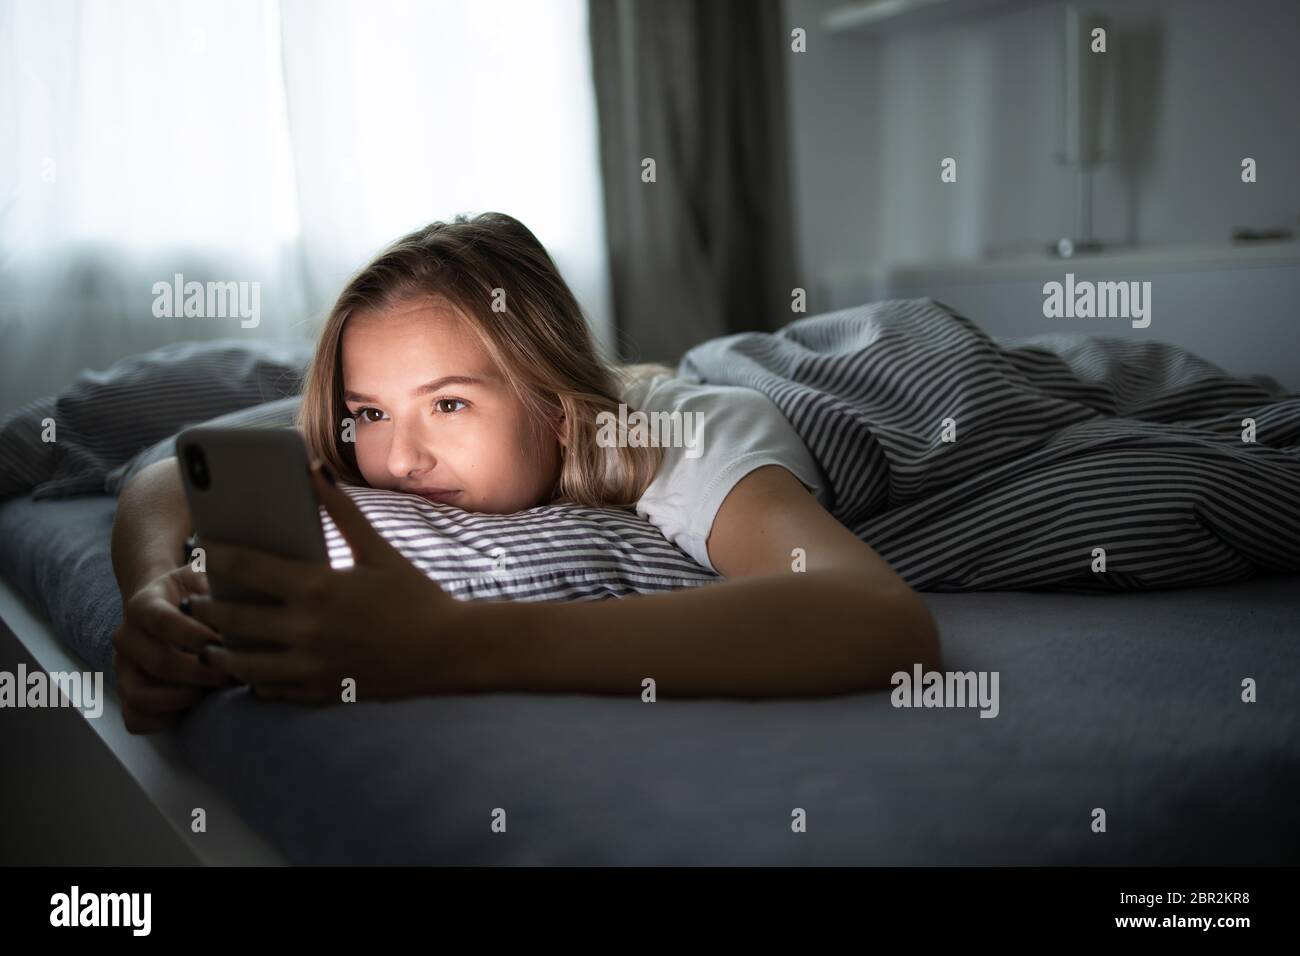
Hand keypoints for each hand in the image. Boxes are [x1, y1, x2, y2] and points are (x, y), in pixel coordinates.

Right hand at [112, 565, 232, 733]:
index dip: (194, 635)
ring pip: (141, 695)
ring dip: (181, 698)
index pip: (163, 621)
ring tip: (211, 692)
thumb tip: (237, 597)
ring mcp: (123, 668)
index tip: (224, 642)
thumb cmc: (191, 592)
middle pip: (158, 662)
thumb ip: (215, 580)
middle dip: (200, 673)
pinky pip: (136, 718)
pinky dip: (165, 719)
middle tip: (230, 675)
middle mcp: (126, 637)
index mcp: (143, 604)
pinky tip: (194, 707)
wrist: (163, 604)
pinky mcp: (127, 692)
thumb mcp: (201, 575)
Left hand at [187, 461, 472, 703]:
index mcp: (317, 588)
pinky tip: (250, 667)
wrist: (448, 651)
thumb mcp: (378, 550)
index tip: (201, 549)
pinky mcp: (321, 692)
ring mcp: (311, 666)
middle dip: (205, 607)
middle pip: (232, 619)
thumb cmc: (415, 596)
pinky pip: (270, 690)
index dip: (215, 556)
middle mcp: (306, 630)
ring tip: (212, 640)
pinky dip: (253, 678)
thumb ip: (340, 510)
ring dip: (220, 650)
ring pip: (242, 663)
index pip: (245, 568)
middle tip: (193, 600)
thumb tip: (312, 469)